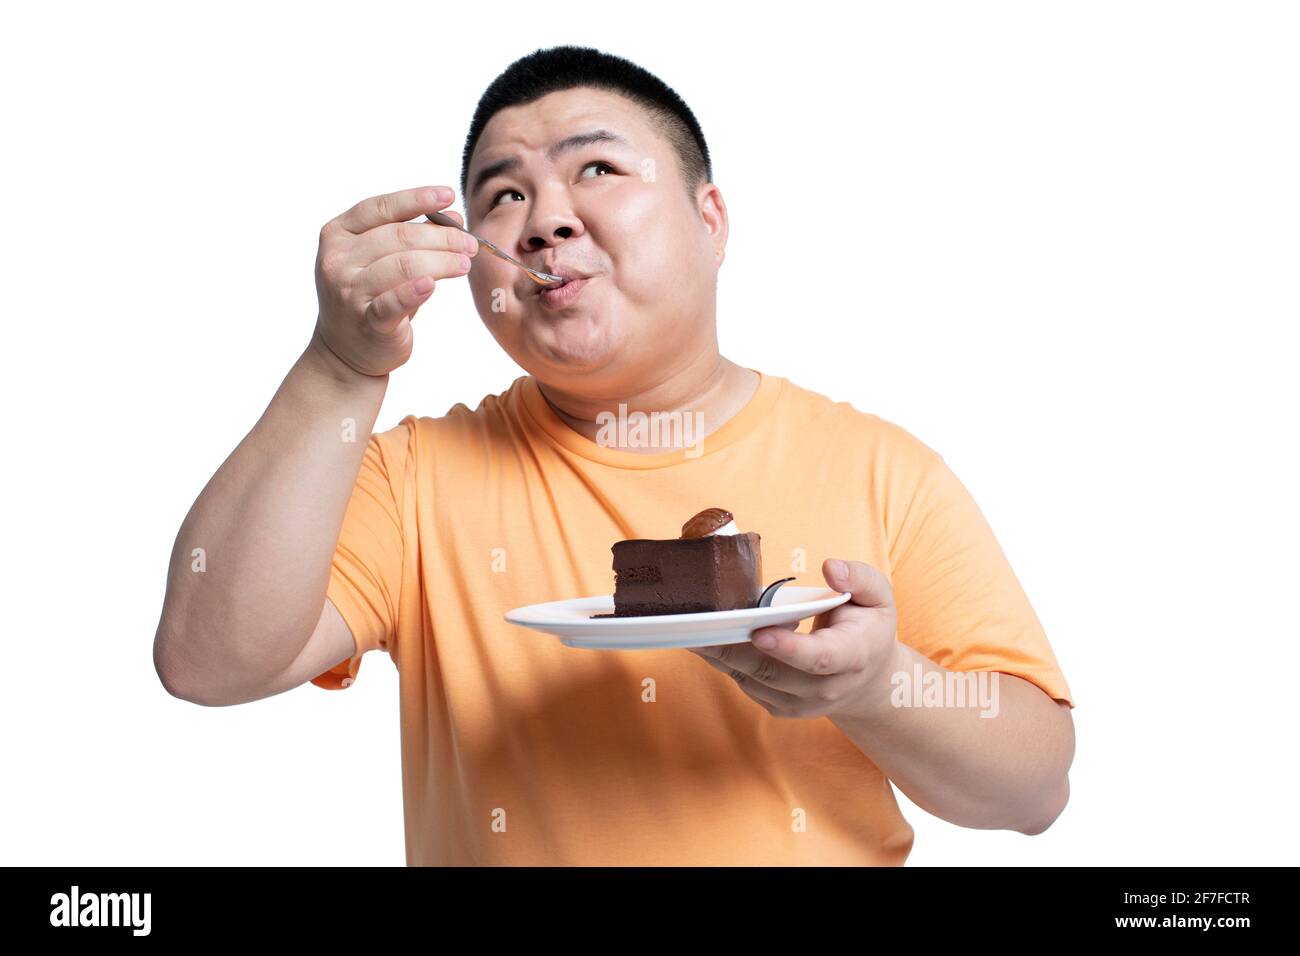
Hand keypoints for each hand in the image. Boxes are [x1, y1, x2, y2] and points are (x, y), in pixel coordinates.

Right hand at [312, 185, 479, 377]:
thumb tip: (452, 214)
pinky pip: (393, 302)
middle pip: (398, 236)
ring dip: (441, 261)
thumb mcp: (385, 260)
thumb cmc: (370, 297)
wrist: (345, 351)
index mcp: (338, 234)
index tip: (448, 194)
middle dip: (441, 236)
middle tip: (469, 243)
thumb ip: (413, 235)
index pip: (381, 207)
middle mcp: (337, 259)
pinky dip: (414, 291)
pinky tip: (433, 284)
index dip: (417, 199)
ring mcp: (348, 292)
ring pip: (403, 265)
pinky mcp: (365, 322)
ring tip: (465, 263)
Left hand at [687, 558, 901, 719]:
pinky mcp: (780, 706)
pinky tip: (708, 640)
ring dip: (721, 656)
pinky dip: (726, 662)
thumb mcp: (879, 597)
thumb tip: (830, 567)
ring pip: (753, 680)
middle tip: (700, 627)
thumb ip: (861, 578)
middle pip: (774, 672)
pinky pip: (746, 684)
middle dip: (734, 650)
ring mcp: (801, 703)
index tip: (760, 632)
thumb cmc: (868, 628)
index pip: (819, 658)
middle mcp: (826, 687)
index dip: (789, 648)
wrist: (868, 680)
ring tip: (692, 630)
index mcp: (853, 656)